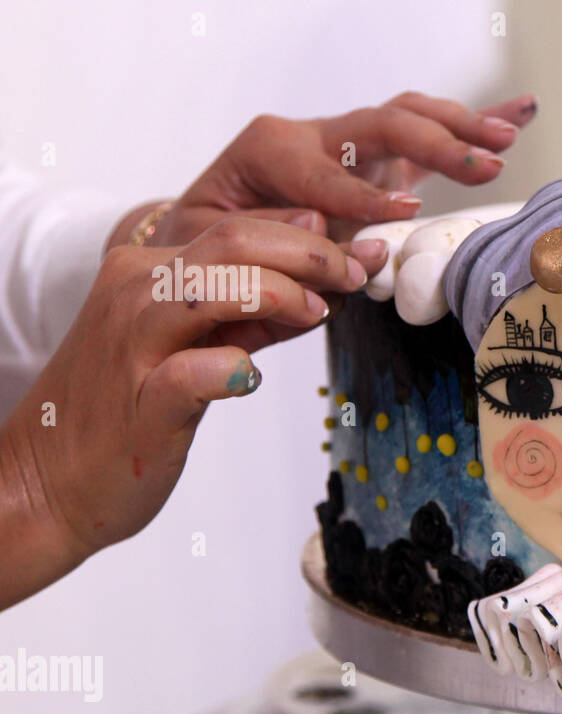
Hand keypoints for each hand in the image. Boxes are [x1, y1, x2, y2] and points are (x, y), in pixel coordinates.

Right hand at [0, 218, 386, 607]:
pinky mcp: (141, 405)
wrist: (50, 482)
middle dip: (309, 253)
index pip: (238, 230)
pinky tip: (253, 375)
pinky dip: (231, 368)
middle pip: (233, 242)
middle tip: (356, 276)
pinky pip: (191, 372)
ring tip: (319, 313)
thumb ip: (255, 312)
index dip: (310, 239)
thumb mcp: (197, 344)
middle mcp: (134, 294)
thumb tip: (325, 280)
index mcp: (147, 272)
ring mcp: (133, 347)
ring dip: (279, 294)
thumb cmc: (131, 410)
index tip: (360, 256)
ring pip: (210, 288)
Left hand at [119, 92, 537, 247]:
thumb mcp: (215, 248)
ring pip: (409, 117)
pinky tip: (521, 111)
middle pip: (381, 125)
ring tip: (507, 141)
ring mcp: (349, 145)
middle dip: (436, 144)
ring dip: (462, 127)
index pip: (324, 173)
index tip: (406, 208)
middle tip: (483, 165)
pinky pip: (426, 134)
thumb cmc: (208, 249)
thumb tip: (333, 237)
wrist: (204, 236)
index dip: (363, 194)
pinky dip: (475, 121)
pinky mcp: (376, 162)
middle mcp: (314, 136)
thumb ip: (271, 243)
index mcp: (268, 151)